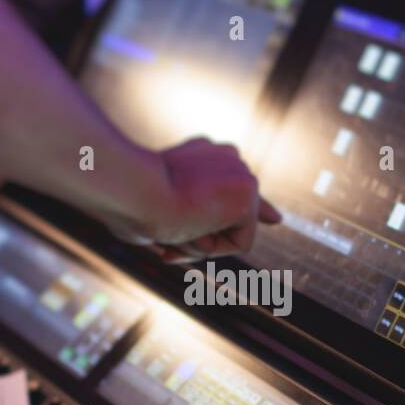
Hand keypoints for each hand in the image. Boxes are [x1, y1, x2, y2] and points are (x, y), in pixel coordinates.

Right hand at [108, 137, 281, 260]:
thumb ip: (188, 228)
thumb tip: (227, 248)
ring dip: (198, 243)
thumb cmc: (129, 206)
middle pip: (232, 218)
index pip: (232, 183)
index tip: (276, 219)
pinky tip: (192, 225)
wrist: (130, 190)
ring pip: (231, 232)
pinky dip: (213, 248)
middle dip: (202, 243)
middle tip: (166, 250)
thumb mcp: (156, 219)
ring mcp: (238, 170)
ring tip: (171, 223)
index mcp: (198, 154)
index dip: (255, 207)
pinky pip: (239, 244)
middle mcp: (223, 156)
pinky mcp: (248, 188)